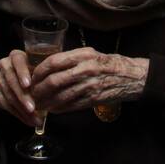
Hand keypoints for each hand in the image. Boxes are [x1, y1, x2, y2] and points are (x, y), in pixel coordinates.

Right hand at [0, 49, 41, 128]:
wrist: (18, 80)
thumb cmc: (35, 74)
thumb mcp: (39, 70)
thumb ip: (44, 74)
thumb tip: (54, 86)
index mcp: (17, 56)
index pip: (18, 61)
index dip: (22, 73)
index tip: (28, 85)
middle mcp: (4, 64)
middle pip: (12, 80)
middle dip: (23, 96)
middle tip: (33, 109)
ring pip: (8, 94)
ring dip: (22, 109)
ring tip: (35, 119)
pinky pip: (4, 104)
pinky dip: (18, 114)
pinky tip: (28, 120)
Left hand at [29, 47, 148, 114]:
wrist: (132, 76)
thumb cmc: (108, 63)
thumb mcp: (91, 54)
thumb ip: (71, 59)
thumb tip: (48, 66)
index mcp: (83, 55)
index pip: (53, 62)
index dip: (39, 71)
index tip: (32, 77)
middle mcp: (86, 69)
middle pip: (54, 81)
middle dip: (39, 89)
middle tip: (32, 94)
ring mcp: (90, 85)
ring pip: (61, 96)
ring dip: (47, 102)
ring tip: (39, 104)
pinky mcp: (94, 99)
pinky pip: (72, 105)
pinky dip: (59, 108)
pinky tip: (52, 109)